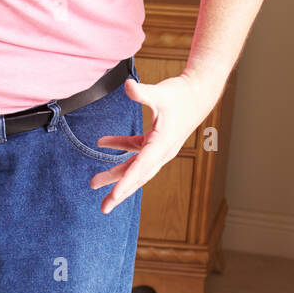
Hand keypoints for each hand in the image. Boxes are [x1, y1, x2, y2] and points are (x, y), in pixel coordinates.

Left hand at [90, 70, 223, 214]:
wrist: (198, 94)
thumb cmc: (181, 95)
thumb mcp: (160, 93)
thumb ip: (142, 92)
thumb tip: (128, 85)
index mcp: (162, 144)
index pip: (141, 167)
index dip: (126, 182)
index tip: (113, 196)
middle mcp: (161, 151)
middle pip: (137, 175)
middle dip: (119, 192)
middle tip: (103, 207)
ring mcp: (158, 148)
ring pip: (134, 166)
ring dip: (116, 175)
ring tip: (94, 183)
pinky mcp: (155, 140)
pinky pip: (135, 149)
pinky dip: (119, 146)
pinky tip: (102, 142)